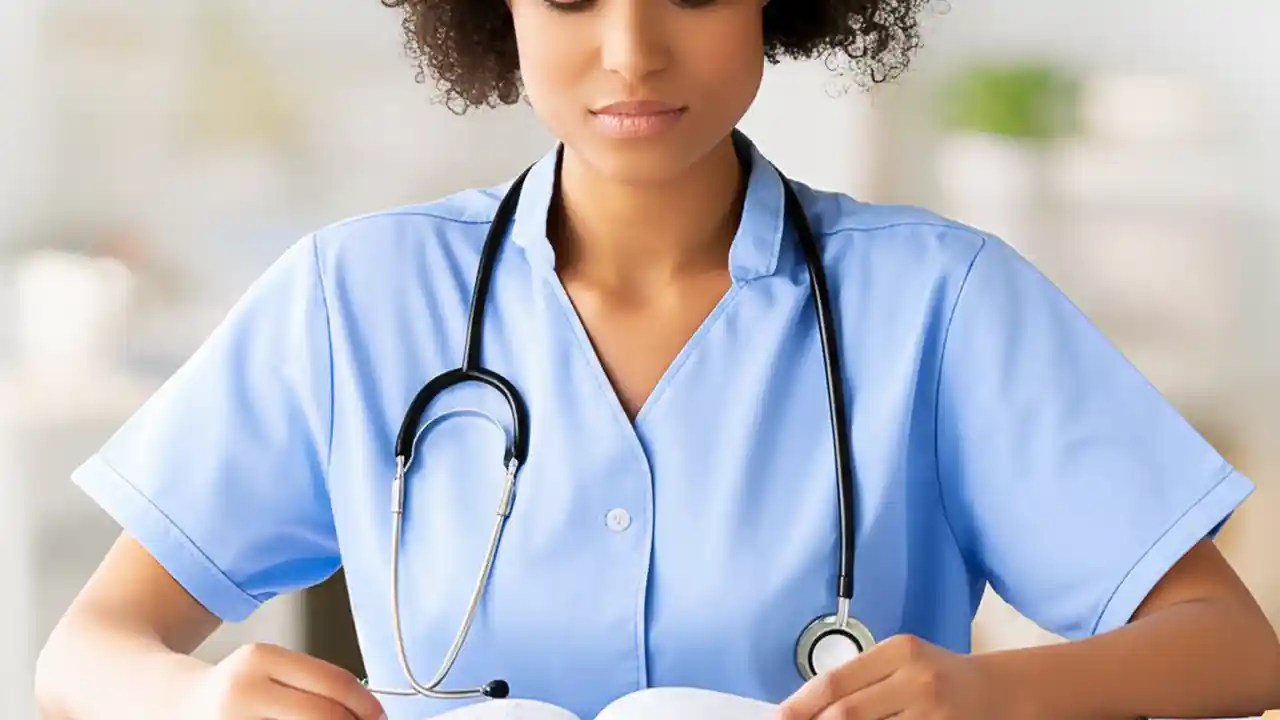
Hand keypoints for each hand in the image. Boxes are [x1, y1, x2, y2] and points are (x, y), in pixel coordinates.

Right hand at [184, 642, 385, 719]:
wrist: (163, 701)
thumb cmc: (232, 689)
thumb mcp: (271, 668)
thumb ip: (316, 684)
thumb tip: (369, 712)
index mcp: (259, 659)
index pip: (334, 684)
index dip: (367, 705)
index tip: (379, 716)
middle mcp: (240, 694)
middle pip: (323, 717)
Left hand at [776, 634, 1024, 719]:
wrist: (997, 691)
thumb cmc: (938, 675)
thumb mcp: (900, 662)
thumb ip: (861, 681)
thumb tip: (809, 708)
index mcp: (899, 651)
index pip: (836, 682)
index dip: (801, 706)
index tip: (779, 718)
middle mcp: (916, 679)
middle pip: (847, 714)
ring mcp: (933, 711)